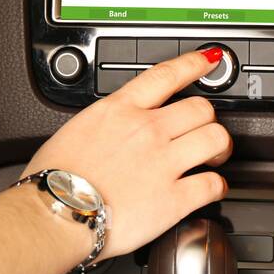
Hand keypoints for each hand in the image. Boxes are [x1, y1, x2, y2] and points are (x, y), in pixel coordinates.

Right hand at [21, 48, 231, 259]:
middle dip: (208, 118)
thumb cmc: (53, 179)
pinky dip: (218, 186)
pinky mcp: (173, 199)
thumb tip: (108, 131)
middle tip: (205, 128)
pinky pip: (212, 184)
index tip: (207, 60)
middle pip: (201, 108)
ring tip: (215, 157)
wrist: (54, 213)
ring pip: (215, 138)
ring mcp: (163, 163)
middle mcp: (147, 131)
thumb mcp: (75, 130)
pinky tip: (212, 189)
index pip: (167, 75)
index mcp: (119, 110)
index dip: (194, 63)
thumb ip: (103, 124)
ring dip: (220, 147)